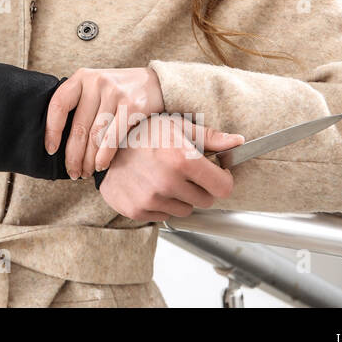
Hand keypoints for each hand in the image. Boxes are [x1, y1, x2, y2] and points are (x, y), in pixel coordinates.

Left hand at [44, 66, 165, 178]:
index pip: (58, 105)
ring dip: (88, 159)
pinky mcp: (132, 106)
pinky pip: (112, 137)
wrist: (157, 83)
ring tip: (85, 172)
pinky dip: (104, 156)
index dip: (52, 130)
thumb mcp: (96, 87)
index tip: (51, 150)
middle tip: (72, 172)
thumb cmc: (121, 91)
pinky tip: (100, 166)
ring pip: (95, 135)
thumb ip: (80, 104)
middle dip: (73, 155)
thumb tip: (61, 140)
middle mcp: (96, 82)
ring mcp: (114, 93)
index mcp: (82, 77)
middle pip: (78, 127)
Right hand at [98, 113, 244, 222]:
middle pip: (206, 201)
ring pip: (186, 210)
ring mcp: (152, 198)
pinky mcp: (138, 210)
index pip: (224, 187)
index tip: (215, 173)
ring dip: (180, 197)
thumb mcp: (177, 126)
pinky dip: (162, 205)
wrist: (102, 147)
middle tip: (183, 171)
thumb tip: (239, 142)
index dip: (222, 179)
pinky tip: (151, 186)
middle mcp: (168, 182)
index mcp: (183, 159)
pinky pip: (164, 216)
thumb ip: (210, 137)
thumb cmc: (142, 133)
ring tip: (164, 177)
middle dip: (200, 187)